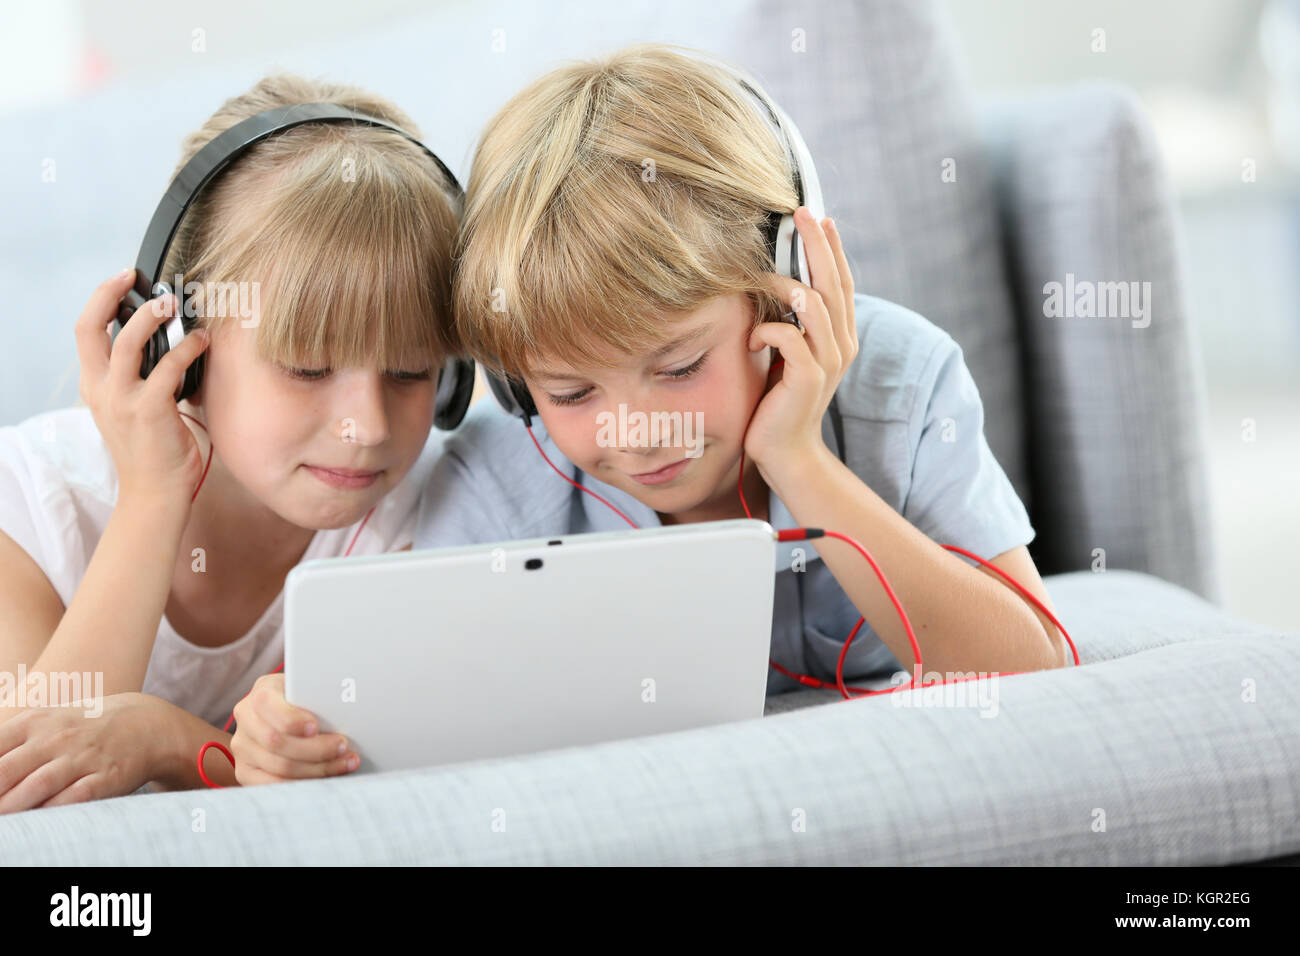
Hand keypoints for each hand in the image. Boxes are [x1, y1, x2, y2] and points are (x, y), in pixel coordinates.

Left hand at [0, 692, 166, 812]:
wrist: (144, 724)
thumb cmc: (82, 729)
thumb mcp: (44, 723)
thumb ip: (9, 744)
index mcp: (35, 722)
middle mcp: (57, 737)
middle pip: (7, 770)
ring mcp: (82, 757)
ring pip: (38, 785)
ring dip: (12, 807)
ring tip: (2, 821)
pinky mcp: (106, 776)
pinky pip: (75, 797)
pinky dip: (53, 810)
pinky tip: (39, 820)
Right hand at [75, 269, 211, 506]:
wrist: (154, 493)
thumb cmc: (152, 451)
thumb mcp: (131, 409)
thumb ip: (138, 378)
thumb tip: (164, 342)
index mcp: (95, 386)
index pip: (84, 332)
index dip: (100, 300)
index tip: (122, 280)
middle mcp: (102, 389)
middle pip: (91, 328)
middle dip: (112, 295)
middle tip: (140, 279)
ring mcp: (123, 400)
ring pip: (129, 342)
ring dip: (152, 316)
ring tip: (174, 305)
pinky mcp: (150, 410)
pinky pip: (168, 368)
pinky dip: (187, 349)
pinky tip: (202, 343)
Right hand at [229, 674, 358, 784]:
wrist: (282, 717)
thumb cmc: (306, 701)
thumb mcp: (310, 690)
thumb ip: (319, 695)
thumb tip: (346, 702)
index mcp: (262, 692)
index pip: (268, 705)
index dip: (291, 719)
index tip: (315, 727)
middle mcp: (246, 719)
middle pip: (277, 742)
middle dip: (316, 748)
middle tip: (344, 747)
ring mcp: (242, 748)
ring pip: (280, 767)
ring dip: (319, 768)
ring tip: (346, 762)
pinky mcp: (246, 772)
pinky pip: (273, 785)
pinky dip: (304, 784)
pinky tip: (328, 778)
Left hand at [743, 209, 857, 481]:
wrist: (785, 452)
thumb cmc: (779, 401)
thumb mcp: (790, 355)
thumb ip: (793, 324)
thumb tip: (778, 285)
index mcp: (841, 337)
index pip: (841, 283)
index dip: (833, 250)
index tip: (821, 218)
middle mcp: (842, 345)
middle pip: (833, 283)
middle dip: (818, 244)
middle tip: (802, 212)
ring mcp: (828, 362)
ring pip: (812, 304)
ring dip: (781, 287)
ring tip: (757, 281)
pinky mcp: (809, 377)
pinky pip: (789, 336)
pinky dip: (766, 330)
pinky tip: (751, 340)